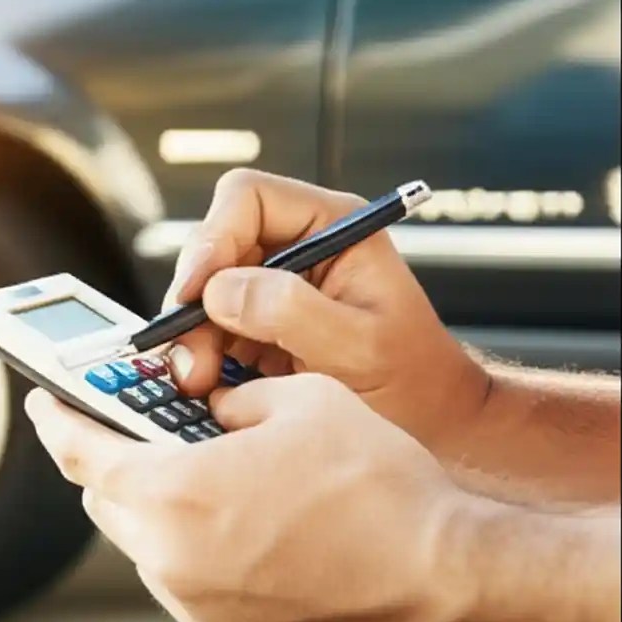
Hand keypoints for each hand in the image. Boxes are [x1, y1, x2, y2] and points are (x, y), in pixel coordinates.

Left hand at [25, 375, 475, 621]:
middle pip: (108, 499)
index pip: (80, 450)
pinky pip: (185, 576)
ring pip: (147, 541)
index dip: (55, 419)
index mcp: (174, 493)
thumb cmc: (378, 488)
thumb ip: (227, 402)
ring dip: (160, 503)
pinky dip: (195, 543)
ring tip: (208, 473)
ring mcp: (195, 605)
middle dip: (115, 458)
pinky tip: (242, 521)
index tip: (44, 401)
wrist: (444, 577)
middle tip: (134, 428)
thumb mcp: (297, 401)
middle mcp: (171, 558)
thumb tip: (208, 416)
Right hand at [165, 169, 488, 454]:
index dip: (213, 237)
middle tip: (191, 353)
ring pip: (203, 290)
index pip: (248, 197)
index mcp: (331, 226)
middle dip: (193, 299)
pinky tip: (212, 383)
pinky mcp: (259, 324)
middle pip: (215, 246)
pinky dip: (201, 355)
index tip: (195, 291)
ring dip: (192, 335)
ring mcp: (275, 286)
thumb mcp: (358, 344)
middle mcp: (297, 246)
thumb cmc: (414, 380)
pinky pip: (209, 327)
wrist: (430, 424)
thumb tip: (220, 290)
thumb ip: (291, 310)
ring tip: (201, 379)